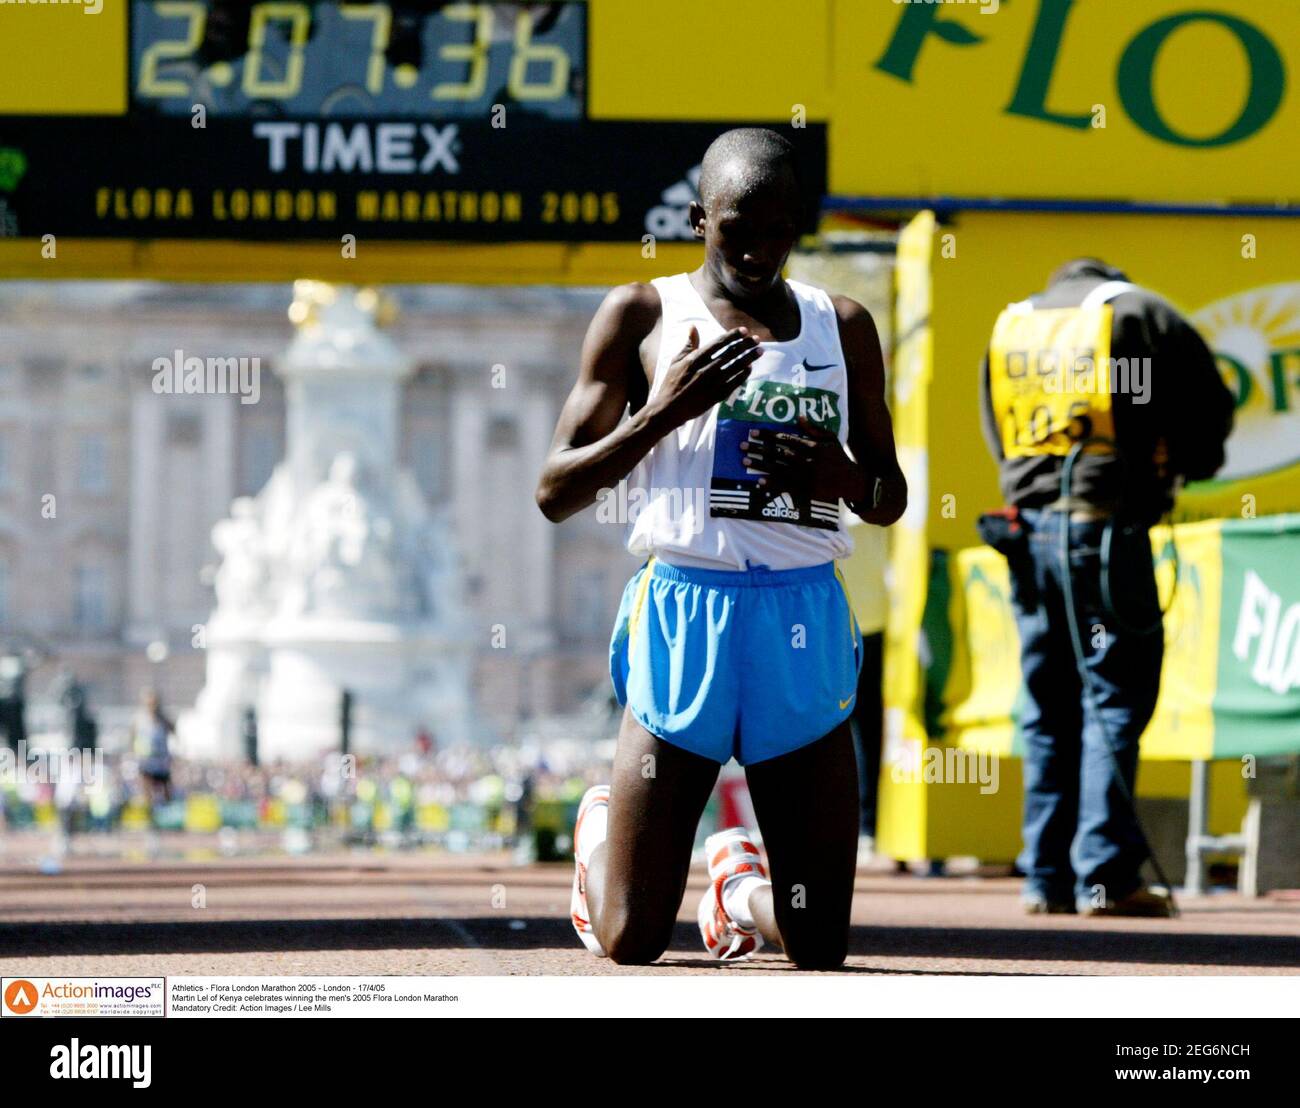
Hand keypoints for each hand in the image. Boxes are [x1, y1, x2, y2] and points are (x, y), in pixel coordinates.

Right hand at [650, 326, 759, 429]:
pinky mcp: (716, 396)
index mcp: (695, 359)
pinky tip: (750, 368)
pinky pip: (734, 383)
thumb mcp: (676, 361)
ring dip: (749, 358)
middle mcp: (706, 370)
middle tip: (757, 339)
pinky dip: (743, 375)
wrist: (669, 409)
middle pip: (731, 353)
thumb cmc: (671, 383)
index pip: (719, 343)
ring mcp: (713, 384)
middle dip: (746, 345)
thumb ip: (688, 344)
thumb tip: (693, 326)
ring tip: (759, 351)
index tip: (744, 331)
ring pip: (735, 367)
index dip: (733, 336)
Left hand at [739, 416, 867, 503]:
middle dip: (759, 448)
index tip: (753, 432)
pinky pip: (786, 487)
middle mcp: (808, 461)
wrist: (852, 481)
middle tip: (742, 445)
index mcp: (813, 447)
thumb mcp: (831, 439)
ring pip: (779, 469)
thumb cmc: (840, 458)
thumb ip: (814, 429)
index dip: (768, 435)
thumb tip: (799, 417)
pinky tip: (759, 481)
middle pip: (778, 453)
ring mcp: (807, 477)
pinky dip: (772, 484)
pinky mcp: (807, 490)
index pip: (786, 439)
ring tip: (745, 461)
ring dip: (761, 465)